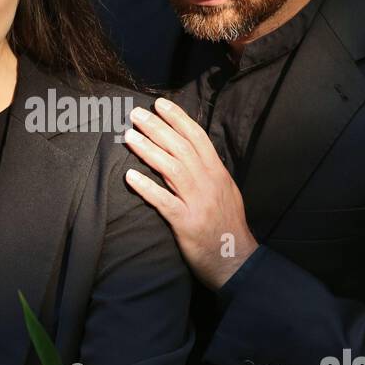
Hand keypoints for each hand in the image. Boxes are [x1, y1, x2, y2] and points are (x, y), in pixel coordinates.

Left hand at [123, 97, 257, 288]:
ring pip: (172, 169)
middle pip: (181, 148)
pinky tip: (130, 177)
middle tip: (136, 114)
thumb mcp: (225, 192)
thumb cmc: (227, 225)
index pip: (197, 138)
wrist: (236, 260)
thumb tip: (190, 152)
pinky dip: (147, 188)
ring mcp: (198, 203)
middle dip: (157, 128)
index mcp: (217, 173)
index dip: (178, 119)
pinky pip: (165, 202)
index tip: (160, 104)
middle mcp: (209, 183)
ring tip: (128, 136)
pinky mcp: (187, 223)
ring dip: (148, 150)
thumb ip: (208, 172)